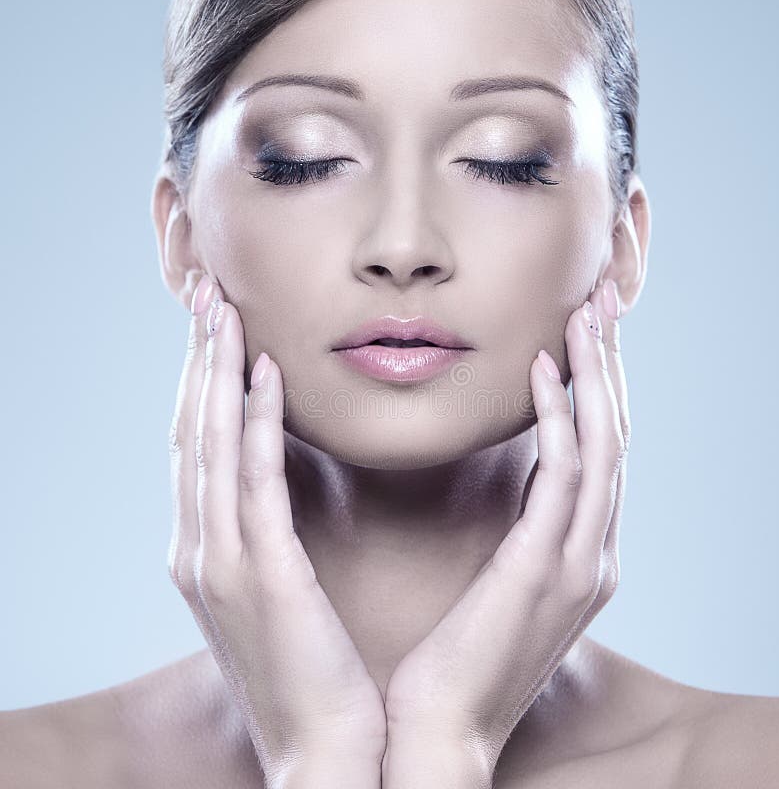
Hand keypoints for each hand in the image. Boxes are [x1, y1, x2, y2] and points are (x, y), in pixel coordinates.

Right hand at [167, 276, 385, 786]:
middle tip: (209, 297)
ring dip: (215, 372)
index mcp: (207, 551)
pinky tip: (262, 371)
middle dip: (198, 361)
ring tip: (225, 310)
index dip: (202, 384)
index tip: (218, 329)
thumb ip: (267, 535)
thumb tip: (277, 482)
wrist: (325, 752)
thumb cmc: (313, 670)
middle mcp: (198, 548)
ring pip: (209, 444)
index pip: (198, 449)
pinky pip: (251, 480)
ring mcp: (220, 561)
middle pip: (192, 432)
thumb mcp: (279, 593)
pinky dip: (251, 420)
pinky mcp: (258, 573)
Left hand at [381, 279, 629, 785]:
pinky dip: (561, 417)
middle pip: (615, 435)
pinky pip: (565, 475)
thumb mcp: (499, 584)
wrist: (435, 733)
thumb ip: (520, 533)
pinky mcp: (547, 569)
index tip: (579, 332)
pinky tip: (544, 370)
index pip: (598, 451)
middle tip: (599, 301)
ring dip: (598, 374)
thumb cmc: (454, 656)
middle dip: (610, 365)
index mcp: (577, 553)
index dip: (596, 387)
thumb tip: (512, 487)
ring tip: (584, 313)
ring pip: (604, 444)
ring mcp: (579, 561)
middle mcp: (593, 552)